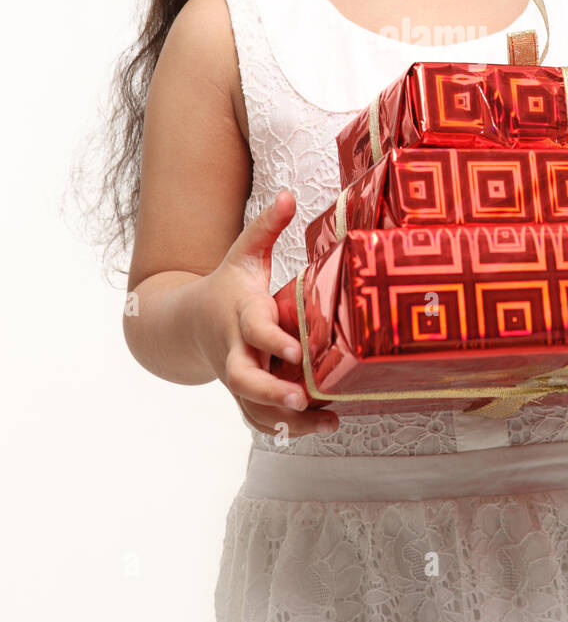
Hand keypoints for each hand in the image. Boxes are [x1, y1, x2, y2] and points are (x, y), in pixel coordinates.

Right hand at [193, 190, 338, 439]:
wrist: (186, 325)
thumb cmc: (227, 286)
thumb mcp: (243, 254)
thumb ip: (266, 227)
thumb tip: (288, 194)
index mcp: (241, 315)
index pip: (255, 331)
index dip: (273, 342)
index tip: (296, 350)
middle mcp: (236, 351)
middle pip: (245, 379)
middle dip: (273, 392)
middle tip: (302, 399)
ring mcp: (238, 377)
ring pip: (254, 407)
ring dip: (288, 419)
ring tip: (326, 422)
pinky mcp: (243, 395)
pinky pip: (259, 418)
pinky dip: (286, 427)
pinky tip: (322, 426)